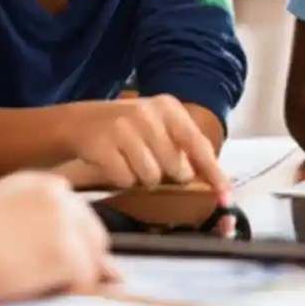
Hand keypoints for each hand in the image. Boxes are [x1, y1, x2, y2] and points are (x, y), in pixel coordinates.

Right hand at [0, 172, 117, 305]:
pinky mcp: (67, 252)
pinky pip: (83, 285)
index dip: (66, 245)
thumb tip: (99, 266)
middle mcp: (56, 195)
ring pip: (91, 263)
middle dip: (75, 263)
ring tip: (21, 281)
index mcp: (37, 184)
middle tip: (35, 280)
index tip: (44, 263)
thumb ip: (37, 233)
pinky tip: (23, 289)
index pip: (76, 218)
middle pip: (93, 239)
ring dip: (64, 280)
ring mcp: (64, 221)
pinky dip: (59, 295)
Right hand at [65, 96, 229, 201]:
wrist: (78, 123)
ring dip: (141, 178)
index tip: (226, 197)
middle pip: (175, 168)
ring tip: (129, 161)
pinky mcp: (103, 144)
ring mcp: (124, 127)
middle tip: (149, 162)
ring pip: (150, 177)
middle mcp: (148, 114)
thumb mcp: (157, 128)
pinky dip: (120, 179)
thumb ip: (184, 150)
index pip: (198, 145)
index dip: (214, 174)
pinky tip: (113, 163)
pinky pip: (125, 180)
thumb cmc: (127, 131)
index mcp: (168, 108)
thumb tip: (213, 186)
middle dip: (166, 175)